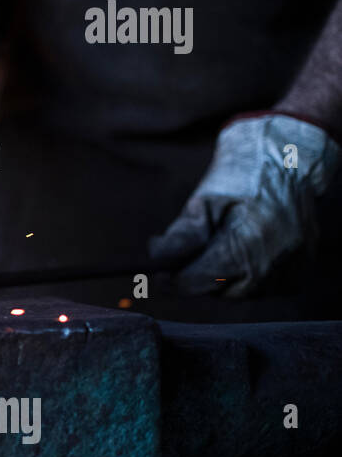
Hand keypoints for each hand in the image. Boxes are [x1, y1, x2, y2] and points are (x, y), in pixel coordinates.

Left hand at [149, 114, 339, 295]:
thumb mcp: (203, 200)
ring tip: (222, 245)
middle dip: (199, 277)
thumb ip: (181, 235)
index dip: (174, 280)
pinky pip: (261, 289)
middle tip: (190, 255)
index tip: (159, 275)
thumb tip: (157, 261)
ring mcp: (290, 271)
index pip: (199, 280)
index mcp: (247, 243)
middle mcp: (273, 264)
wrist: (288, 163)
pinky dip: (245, 276)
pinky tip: (244, 250)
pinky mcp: (299, 274)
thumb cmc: (242, 177)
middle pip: (220, 292)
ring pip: (241, 293)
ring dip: (223, 278)